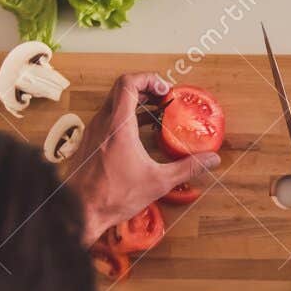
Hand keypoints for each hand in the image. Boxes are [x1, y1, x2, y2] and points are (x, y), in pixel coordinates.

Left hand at [65, 72, 220, 247]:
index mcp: (118, 125)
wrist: (79, 211)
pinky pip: (108, 119)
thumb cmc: (113, 196)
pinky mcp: (89, 142)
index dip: (149, 79)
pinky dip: (125, 118)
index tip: (165, 91)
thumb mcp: (158, 182)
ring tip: (156, 115)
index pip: (128, 83)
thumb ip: (187, 168)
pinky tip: (140, 135)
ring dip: (136, 104)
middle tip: (164, 100)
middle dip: (146, 89)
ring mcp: (93, 131)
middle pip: (122, 89)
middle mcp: (102, 123)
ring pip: (114, 104)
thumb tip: (211, 160)